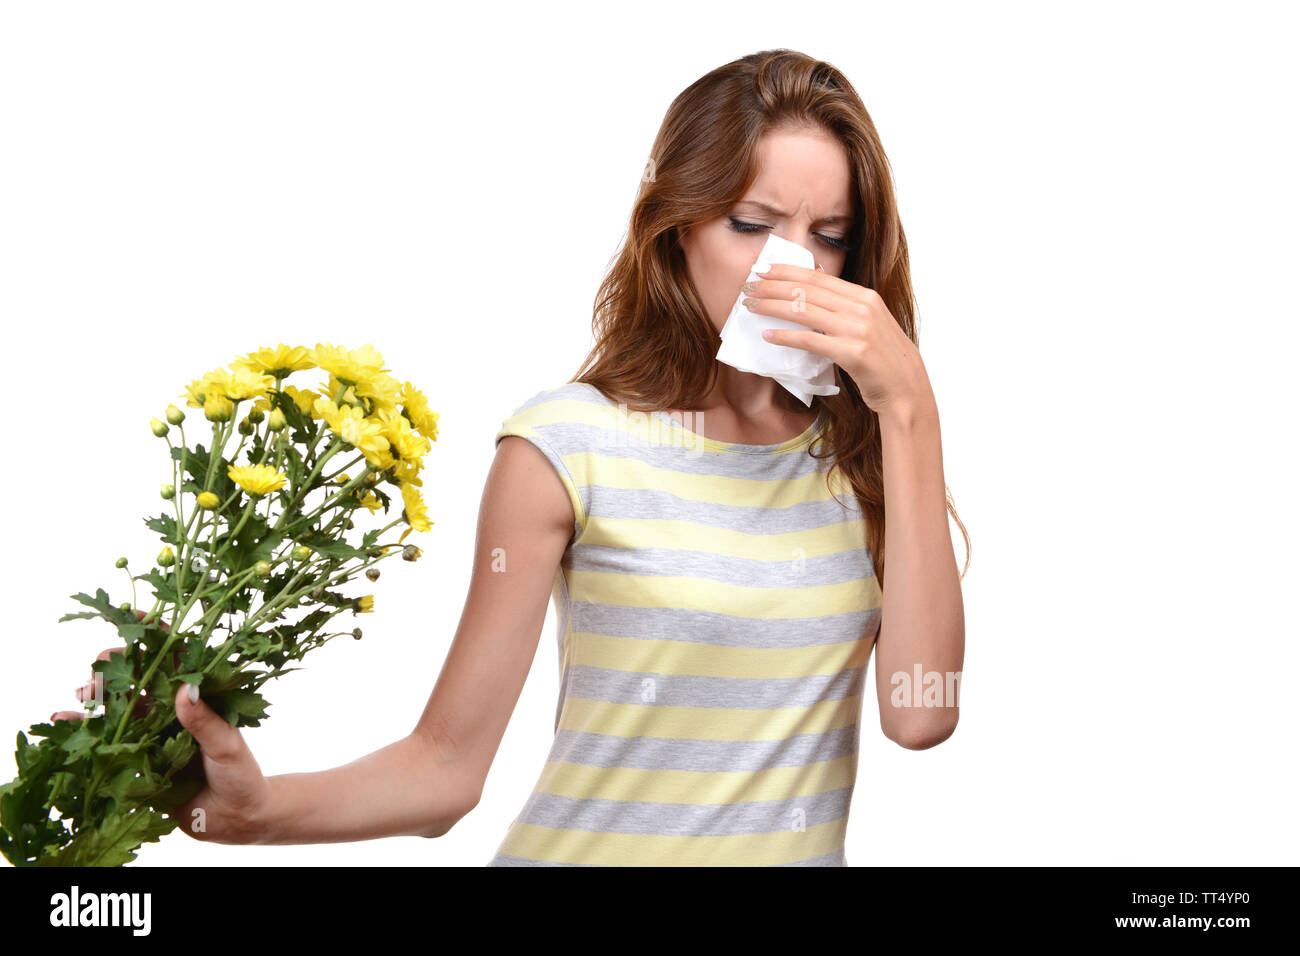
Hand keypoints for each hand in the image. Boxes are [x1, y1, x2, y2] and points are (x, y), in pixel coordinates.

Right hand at [50, 610, 274, 844]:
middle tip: (101, 668)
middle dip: (116, 665)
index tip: (133, 614)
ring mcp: (151, 733)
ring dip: (95, 694)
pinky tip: (64, 721)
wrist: (234, 818)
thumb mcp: (228, 745)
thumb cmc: (241, 773)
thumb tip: (184, 690)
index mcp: (196, 696)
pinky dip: (83, 729)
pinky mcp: (136, 759)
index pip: (175, 657)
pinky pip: (106, 740)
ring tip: (82, 692)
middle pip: (137, 676)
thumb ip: (206, 720)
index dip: (154, 634)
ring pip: (116, 705)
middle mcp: (169, 709)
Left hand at [741, 262, 936, 424]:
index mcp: (865, 296)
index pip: (818, 277)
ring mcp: (858, 329)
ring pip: (805, 311)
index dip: (787, 271)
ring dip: (773, 307)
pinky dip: (786, 336)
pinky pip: (811, 341)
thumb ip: (844, 305)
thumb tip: (815, 283)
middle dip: (773, 286)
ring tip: (751, 307)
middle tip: (747, 287)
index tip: (763, 269)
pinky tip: (768, 336)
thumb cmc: (882, 358)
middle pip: (808, 290)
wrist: (906, 388)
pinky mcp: (853, 353)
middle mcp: (862, 307)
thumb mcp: (868, 322)